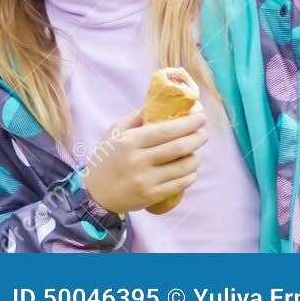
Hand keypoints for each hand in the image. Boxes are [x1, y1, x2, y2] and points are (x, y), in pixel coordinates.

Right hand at [81, 109, 207, 214]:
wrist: (96, 193)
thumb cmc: (106, 158)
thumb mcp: (114, 133)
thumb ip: (136, 118)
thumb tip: (160, 104)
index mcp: (129, 141)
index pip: (166, 130)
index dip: (188, 124)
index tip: (201, 117)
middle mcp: (138, 160)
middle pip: (179, 147)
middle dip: (197, 138)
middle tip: (203, 132)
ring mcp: (146, 180)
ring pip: (184, 167)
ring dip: (196, 157)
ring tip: (195, 152)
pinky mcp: (152, 196)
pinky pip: (181, 184)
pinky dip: (190, 174)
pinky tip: (189, 169)